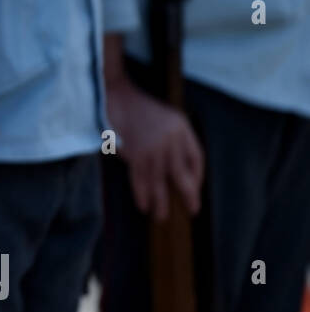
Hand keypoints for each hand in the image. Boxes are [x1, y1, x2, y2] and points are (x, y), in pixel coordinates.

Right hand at [106, 76, 203, 221]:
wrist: (113, 95)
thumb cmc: (135, 107)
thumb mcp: (163, 118)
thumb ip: (171, 137)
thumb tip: (174, 168)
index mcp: (181, 127)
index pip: (196, 157)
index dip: (197, 176)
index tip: (194, 190)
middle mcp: (171, 139)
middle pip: (182, 173)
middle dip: (188, 194)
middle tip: (192, 210)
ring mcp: (153, 146)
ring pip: (159, 180)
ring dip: (160, 201)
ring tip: (160, 216)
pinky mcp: (136, 152)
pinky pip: (140, 178)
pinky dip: (142, 193)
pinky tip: (143, 205)